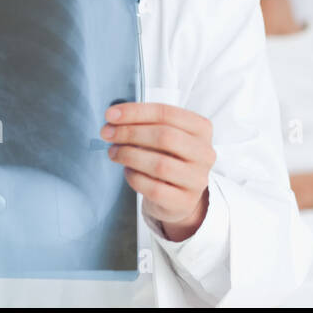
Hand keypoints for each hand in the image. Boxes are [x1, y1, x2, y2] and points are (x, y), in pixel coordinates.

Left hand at [102, 102, 214, 241]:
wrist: (180, 197)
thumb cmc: (169, 158)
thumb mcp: (165, 136)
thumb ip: (146, 124)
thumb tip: (113, 119)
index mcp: (202, 129)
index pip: (167, 114)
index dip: (136, 112)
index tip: (110, 115)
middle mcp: (204, 153)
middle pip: (165, 136)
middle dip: (130, 132)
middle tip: (107, 133)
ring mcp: (197, 179)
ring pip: (159, 164)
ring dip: (129, 155)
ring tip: (114, 152)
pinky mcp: (184, 201)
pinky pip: (154, 188)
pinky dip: (135, 177)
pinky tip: (127, 171)